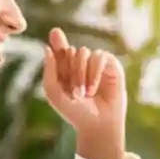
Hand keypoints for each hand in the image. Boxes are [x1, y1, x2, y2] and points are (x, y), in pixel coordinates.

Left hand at [42, 28, 126, 158]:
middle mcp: (81, 63)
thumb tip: (48, 48)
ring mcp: (96, 63)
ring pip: (84, 52)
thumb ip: (49, 71)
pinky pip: (99, 57)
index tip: (55, 33)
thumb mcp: (54, 93)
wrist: (97, 125)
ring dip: (81, 74)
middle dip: (70, 72)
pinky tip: (92, 90)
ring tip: (84, 94)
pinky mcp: (111, 65)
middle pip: (71, 51)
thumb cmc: (75, 112)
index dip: (58, 42)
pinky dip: (94, 73)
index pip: (60, 49)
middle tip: (75, 93)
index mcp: (65, 68)